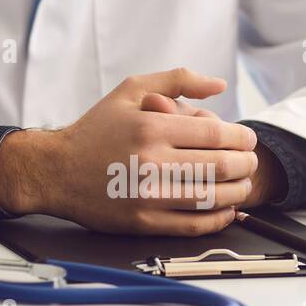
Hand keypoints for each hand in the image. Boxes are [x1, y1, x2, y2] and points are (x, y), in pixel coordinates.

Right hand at [0, 68, 258, 234]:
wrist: (55, 170)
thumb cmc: (95, 129)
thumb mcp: (130, 90)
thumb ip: (177, 80)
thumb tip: (219, 86)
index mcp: (151, 127)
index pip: (217, 134)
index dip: (242, 138)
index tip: (248, 139)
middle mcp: (151, 161)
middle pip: (220, 166)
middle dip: (246, 164)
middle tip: (250, 162)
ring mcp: (147, 195)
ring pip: (211, 197)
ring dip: (237, 192)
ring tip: (242, 185)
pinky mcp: (143, 222)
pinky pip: (193, 224)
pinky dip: (217, 219)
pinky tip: (225, 209)